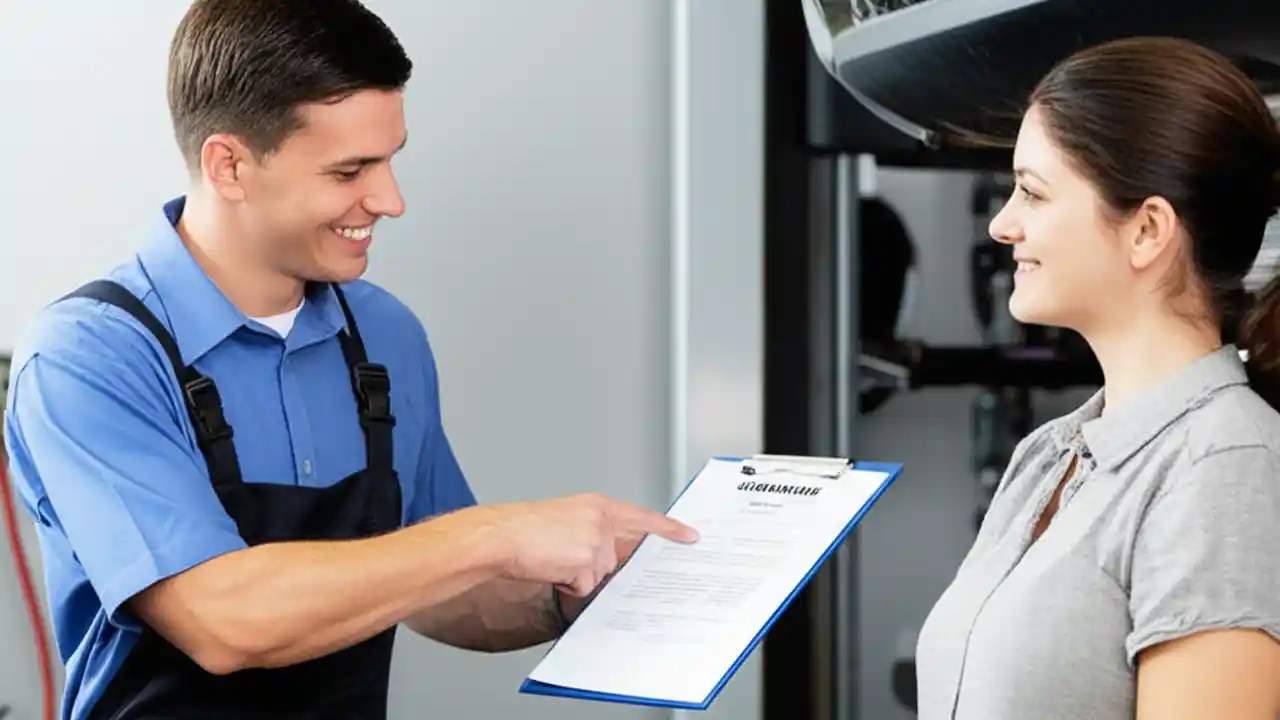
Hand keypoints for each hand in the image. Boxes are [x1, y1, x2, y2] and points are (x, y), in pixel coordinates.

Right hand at [490, 493, 697, 596]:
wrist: (501, 537)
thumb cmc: (524, 530)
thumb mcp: (566, 520)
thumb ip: (592, 531)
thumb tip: (604, 558)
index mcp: (597, 506)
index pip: (642, 518)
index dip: (668, 529)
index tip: (691, 536)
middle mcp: (601, 520)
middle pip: (616, 557)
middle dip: (593, 563)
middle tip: (564, 555)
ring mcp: (596, 541)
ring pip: (599, 574)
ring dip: (577, 575)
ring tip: (552, 558)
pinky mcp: (586, 562)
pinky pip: (585, 588)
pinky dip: (568, 585)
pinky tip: (551, 569)